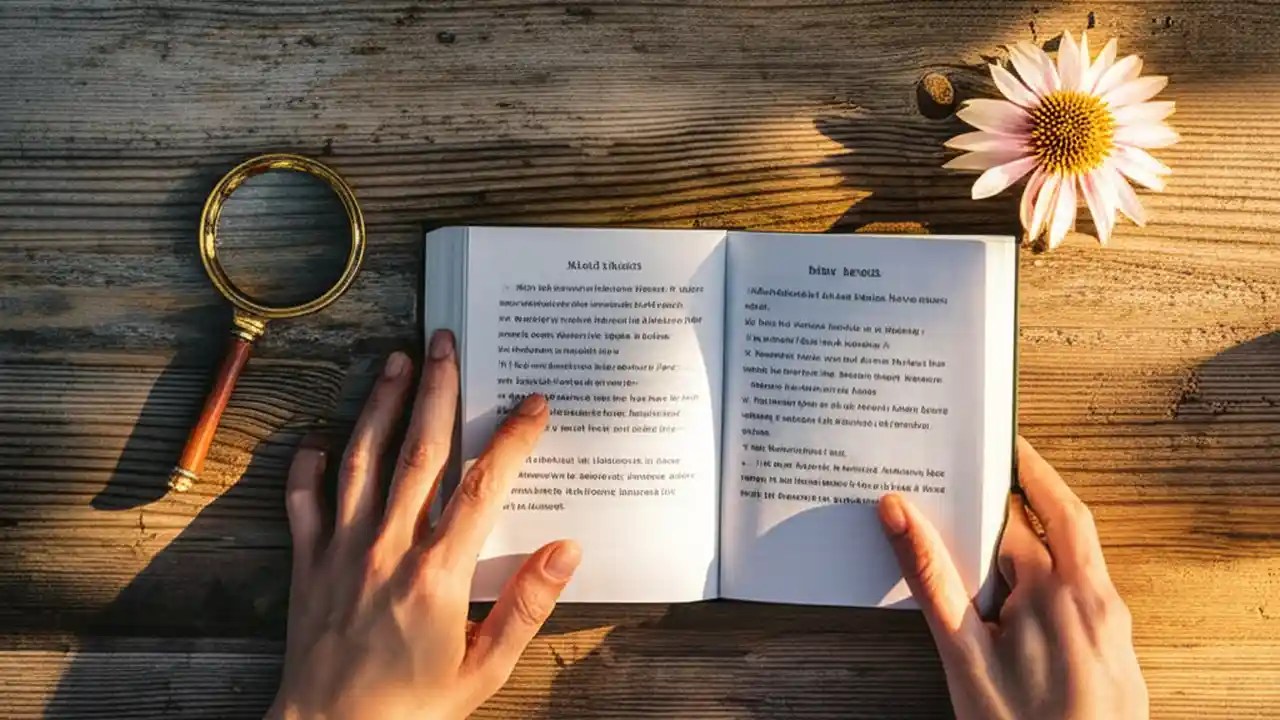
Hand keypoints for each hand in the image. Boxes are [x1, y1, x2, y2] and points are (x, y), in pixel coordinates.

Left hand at [268, 330, 579, 719]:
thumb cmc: (414, 707)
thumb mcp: (485, 668)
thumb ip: (527, 606)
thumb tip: (567, 551)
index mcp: (440, 573)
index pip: (484, 486)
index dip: (512, 439)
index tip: (532, 404)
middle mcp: (390, 548)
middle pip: (419, 452)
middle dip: (436, 391)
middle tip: (445, 343)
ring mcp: (344, 549)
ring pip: (362, 461)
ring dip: (379, 405)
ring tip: (395, 361)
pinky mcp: (309, 562)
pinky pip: (303, 500)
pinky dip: (308, 464)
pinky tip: (320, 435)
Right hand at [877, 437, 1147, 719]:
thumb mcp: (963, 654)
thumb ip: (931, 576)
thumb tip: (897, 510)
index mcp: (1061, 587)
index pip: (1013, 515)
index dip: (980, 486)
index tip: (962, 456)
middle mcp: (1097, 595)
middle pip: (1053, 521)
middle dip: (1013, 492)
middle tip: (973, 470)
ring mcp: (1113, 622)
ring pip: (1071, 554)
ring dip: (1029, 538)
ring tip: (979, 541)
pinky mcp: (1115, 646)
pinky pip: (1082, 588)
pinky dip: (1047, 574)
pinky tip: (1012, 597)